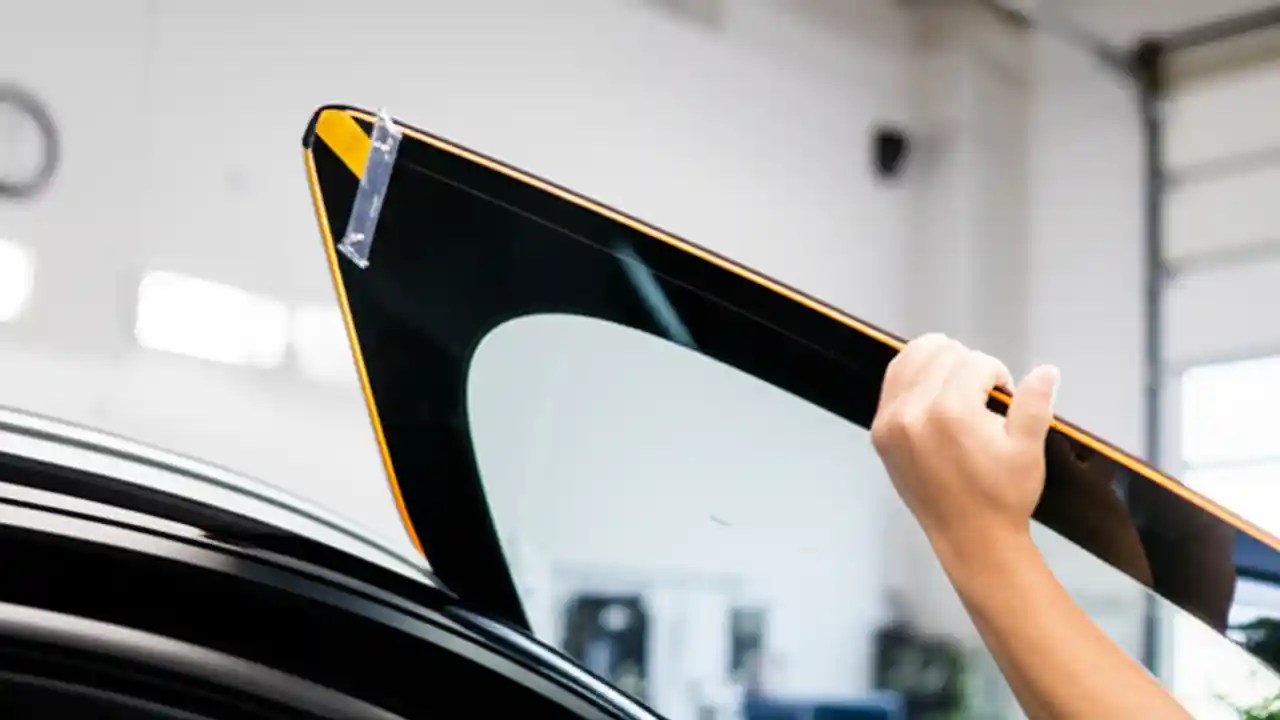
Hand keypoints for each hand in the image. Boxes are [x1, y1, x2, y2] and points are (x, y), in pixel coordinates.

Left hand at [871, 333, 1059, 554]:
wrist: (970, 538)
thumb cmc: (1003, 494)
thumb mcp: (1028, 448)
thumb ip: (1034, 402)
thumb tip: (1047, 370)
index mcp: (950, 412)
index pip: (974, 362)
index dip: (996, 373)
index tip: (1003, 394)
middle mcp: (912, 411)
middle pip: (940, 353)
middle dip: (967, 364)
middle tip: (981, 392)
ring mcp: (889, 422)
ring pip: (909, 360)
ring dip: (937, 362)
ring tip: (957, 383)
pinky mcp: (879, 433)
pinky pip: (892, 384)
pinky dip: (912, 376)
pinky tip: (931, 388)